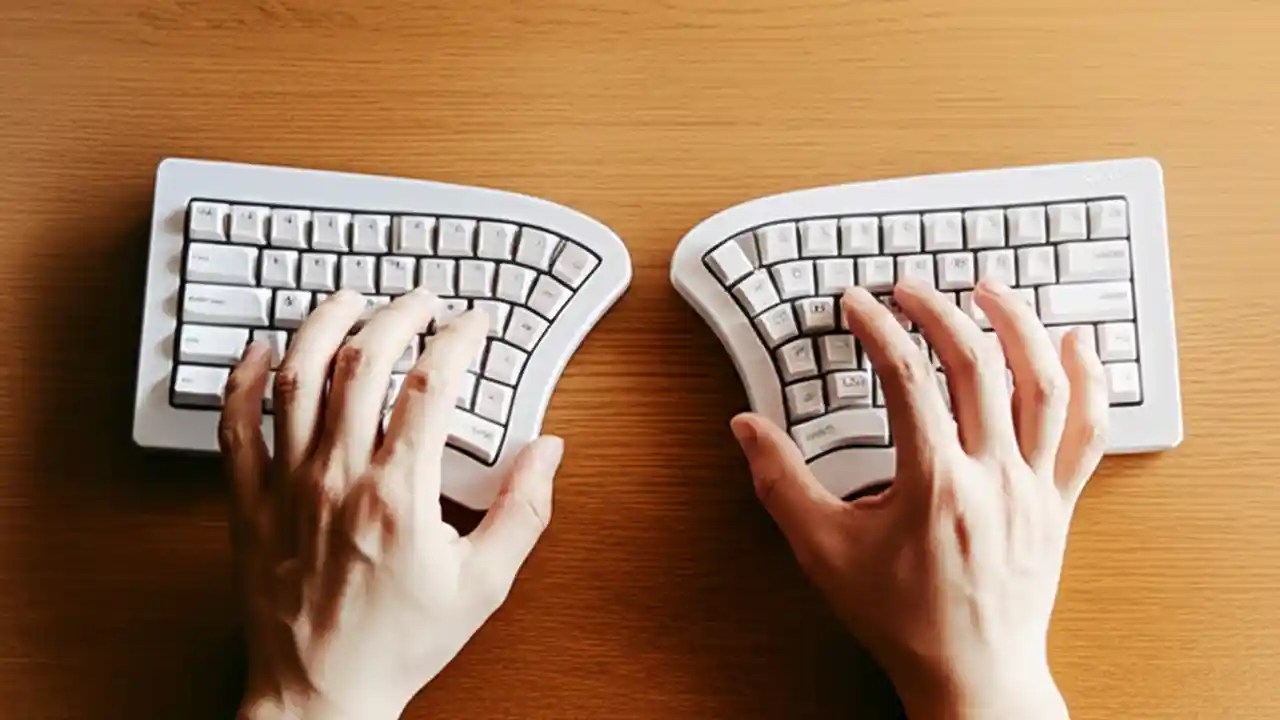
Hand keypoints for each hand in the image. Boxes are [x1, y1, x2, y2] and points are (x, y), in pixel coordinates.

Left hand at [219, 289, 563, 719]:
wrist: (321, 694)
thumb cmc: (399, 643)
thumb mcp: (484, 585)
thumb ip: (524, 511)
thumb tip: (548, 451)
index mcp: (398, 495)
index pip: (430, 384)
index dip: (457, 338)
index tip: (473, 323)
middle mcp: (338, 477)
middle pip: (362, 362)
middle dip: (396, 314)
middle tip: (419, 300)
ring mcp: (286, 485)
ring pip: (296, 377)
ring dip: (323, 325)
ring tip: (348, 300)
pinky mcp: (249, 502)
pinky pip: (235, 424)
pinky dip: (244, 379)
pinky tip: (263, 351)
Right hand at [731, 280, 1107, 719]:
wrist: (972, 675)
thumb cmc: (901, 618)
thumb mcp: (823, 552)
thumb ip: (781, 483)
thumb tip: (747, 428)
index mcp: (935, 485)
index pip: (907, 378)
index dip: (879, 328)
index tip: (858, 304)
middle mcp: (994, 477)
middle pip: (977, 364)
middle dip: (940, 311)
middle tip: (911, 287)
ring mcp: (1035, 487)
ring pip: (1043, 384)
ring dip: (1018, 325)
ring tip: (990, 289)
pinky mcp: (1059, 502)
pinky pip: (1088, 430)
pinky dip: (1089, 380)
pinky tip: (1077, 343)